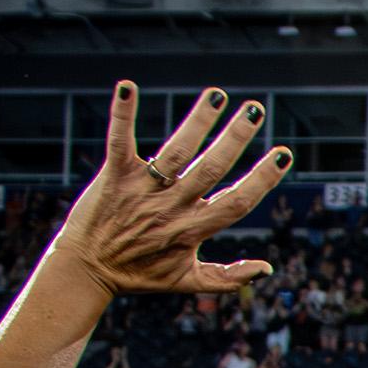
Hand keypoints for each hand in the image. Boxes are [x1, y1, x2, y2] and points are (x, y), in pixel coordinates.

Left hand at [51, 82, 290, 296]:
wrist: (84, 270)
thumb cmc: (137, 274)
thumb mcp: (185, 281)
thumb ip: (227, 277)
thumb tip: (267, 268)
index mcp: (192, 230)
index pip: (236, 203)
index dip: (261, 179)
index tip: (283, 155)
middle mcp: (171, 208)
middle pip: (210, 170)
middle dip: (234, 139)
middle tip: (254, 110)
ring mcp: (141, 191)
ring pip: (175, 152)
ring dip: (197, 121)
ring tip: (216, 95)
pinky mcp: (114, 177)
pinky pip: (120, 141)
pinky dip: (124, 114)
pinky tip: (127, 87)